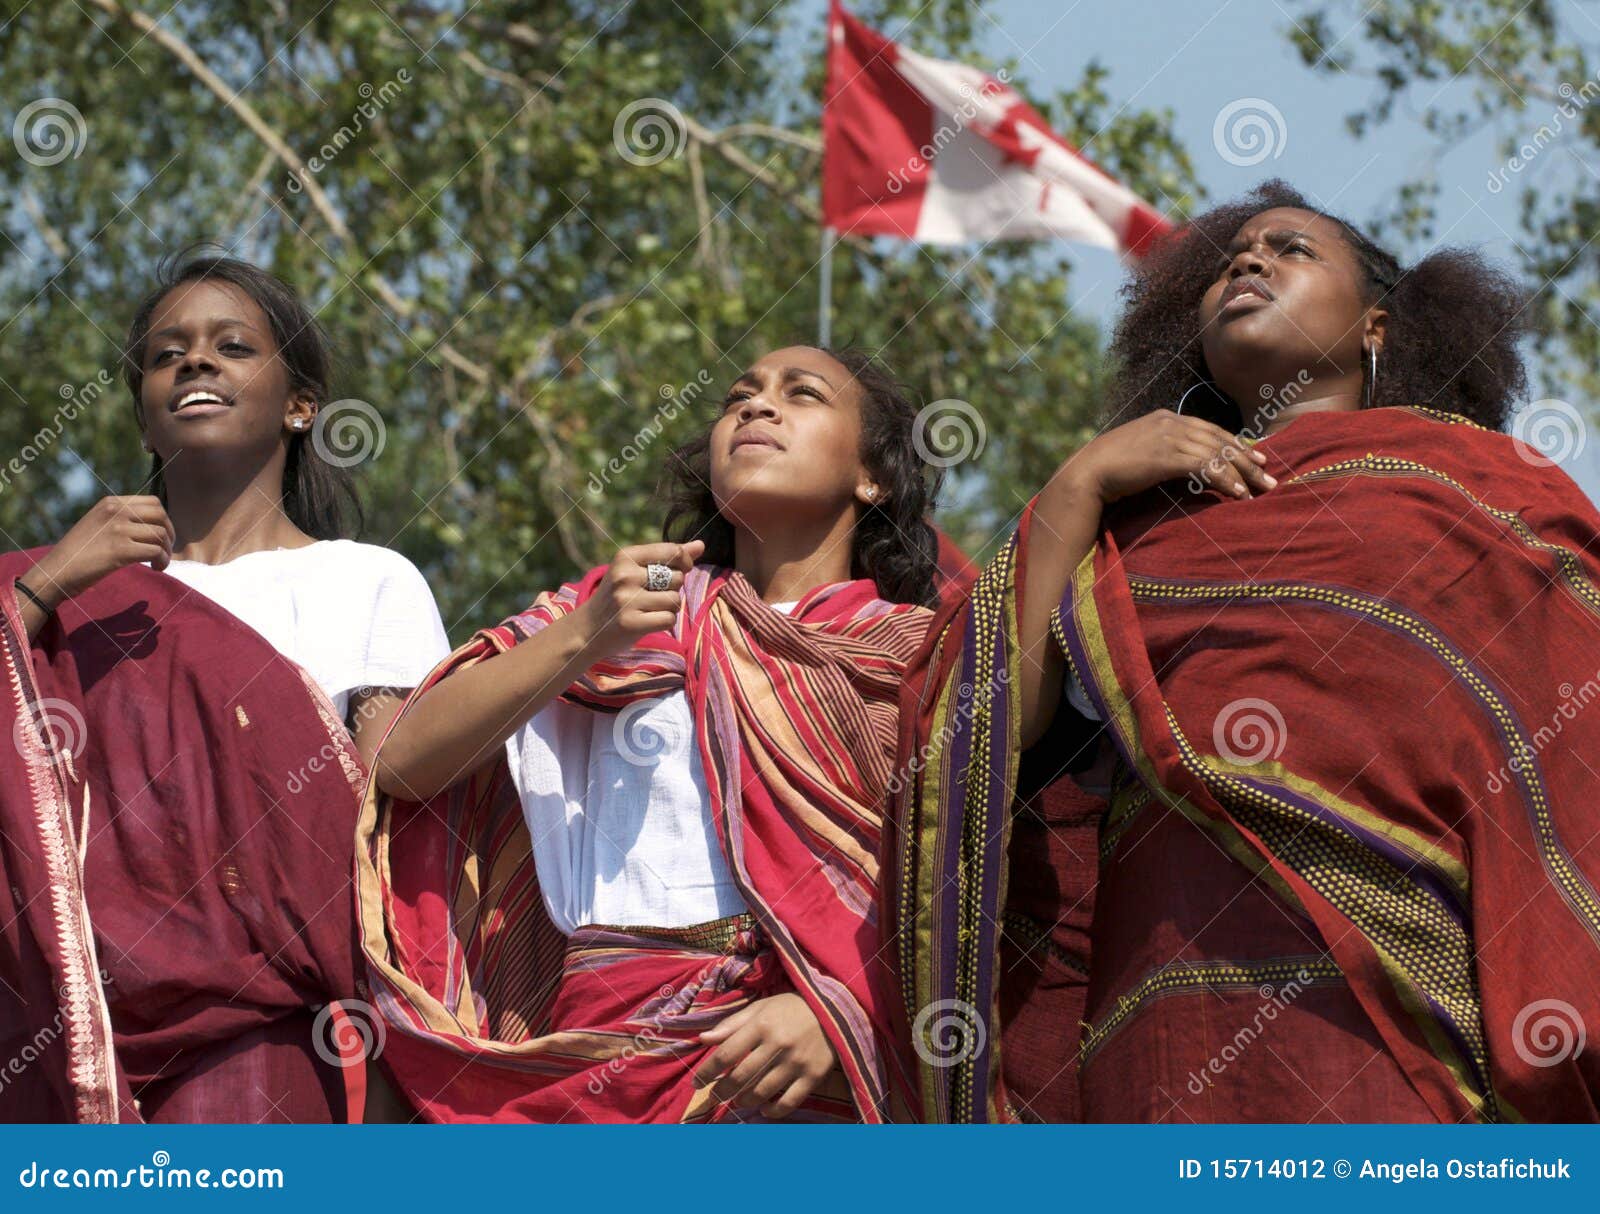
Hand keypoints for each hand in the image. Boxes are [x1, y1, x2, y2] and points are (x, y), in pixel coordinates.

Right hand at [26, 495, 175, 608]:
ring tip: (158, 563)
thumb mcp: (98, 523)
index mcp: (111, 503)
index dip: (164, 520)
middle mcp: (115, 511)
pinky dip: (162, 561)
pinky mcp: (119, 550)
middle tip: (164, 550)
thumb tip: (153, 524)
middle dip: (169, 534)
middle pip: (161, 516)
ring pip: (160, 535)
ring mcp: (117, 529)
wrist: (56, 571)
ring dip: (166, 551)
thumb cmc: (78, 553)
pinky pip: (155, 552)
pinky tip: (156, 568)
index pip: (153, 502)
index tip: (161, 536)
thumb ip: (121, 518)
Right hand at [572, 539, 704, 658]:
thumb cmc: (619, 595)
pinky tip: (648, 621)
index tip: (681, 568)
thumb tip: (701, 545)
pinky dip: (665, 621)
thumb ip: (669, 556)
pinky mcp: (631, 623)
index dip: (685, 561)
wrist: (588, 628)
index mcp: (626, 556)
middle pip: (677, 578)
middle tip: (653, 594)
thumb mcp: (637, 569)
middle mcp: (625, 575)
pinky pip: (669, 619)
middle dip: (673, 588)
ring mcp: (627, 600)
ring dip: (670, 607)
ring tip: (650, 608)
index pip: (673, 551)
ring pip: (675, 600)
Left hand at [692, 992, 838, 1119]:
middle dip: (722, 1091)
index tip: (696, 1082)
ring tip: (737, 1101)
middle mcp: (777, 1044)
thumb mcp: (760, 1008)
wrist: (834, 1010)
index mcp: (761, 1025)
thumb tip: (703, 1039)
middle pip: (741, 1077)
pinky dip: (772, 1110)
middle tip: (714, 1097)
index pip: (726, 1053)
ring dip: (744, 1101)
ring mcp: (796, 1062)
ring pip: (762, 1092)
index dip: (708, 1071)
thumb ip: (732, 1024)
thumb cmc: (790, 1008)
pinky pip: (788, 1102)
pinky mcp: (813, 1076)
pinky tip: (763, 1109)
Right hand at [1062, 409, 1276, 504]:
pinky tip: (1236, 493)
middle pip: (1220, 439)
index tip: (1257, 458)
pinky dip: (1224, 479)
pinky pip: (1204, 466)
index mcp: (1166, 418)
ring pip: (1216, 452)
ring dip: (1241, 473)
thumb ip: (1162, 451)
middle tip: (1269, 477)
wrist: (1088, 473)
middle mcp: (1171, 422)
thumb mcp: (1141, 452)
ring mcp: (1168, 437)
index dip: (1237, 444)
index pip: (1211, 429)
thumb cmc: (1110, 469)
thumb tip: (1180, 466)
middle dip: (1248, 459)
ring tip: (1259, 490)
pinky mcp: (1165, 455)